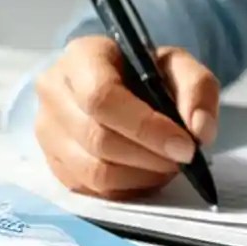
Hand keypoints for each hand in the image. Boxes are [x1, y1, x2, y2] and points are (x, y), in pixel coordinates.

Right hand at [34, 36, 219, 198]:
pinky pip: (90, 188)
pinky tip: (145, 173)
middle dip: (149, 156)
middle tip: (181, 159)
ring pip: (93, 171)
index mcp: (82, 56)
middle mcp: (53, 91)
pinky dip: (126, 188)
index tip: (184, 145)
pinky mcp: (52, 161)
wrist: (117, 83)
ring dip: (140, 176)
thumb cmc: (144, 72)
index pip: (102, 97)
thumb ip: (197, 89)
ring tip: (166, 166)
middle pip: (98, 138)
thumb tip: (199, 131)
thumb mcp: (177, 65)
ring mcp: (47, 130)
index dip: (146, 127)